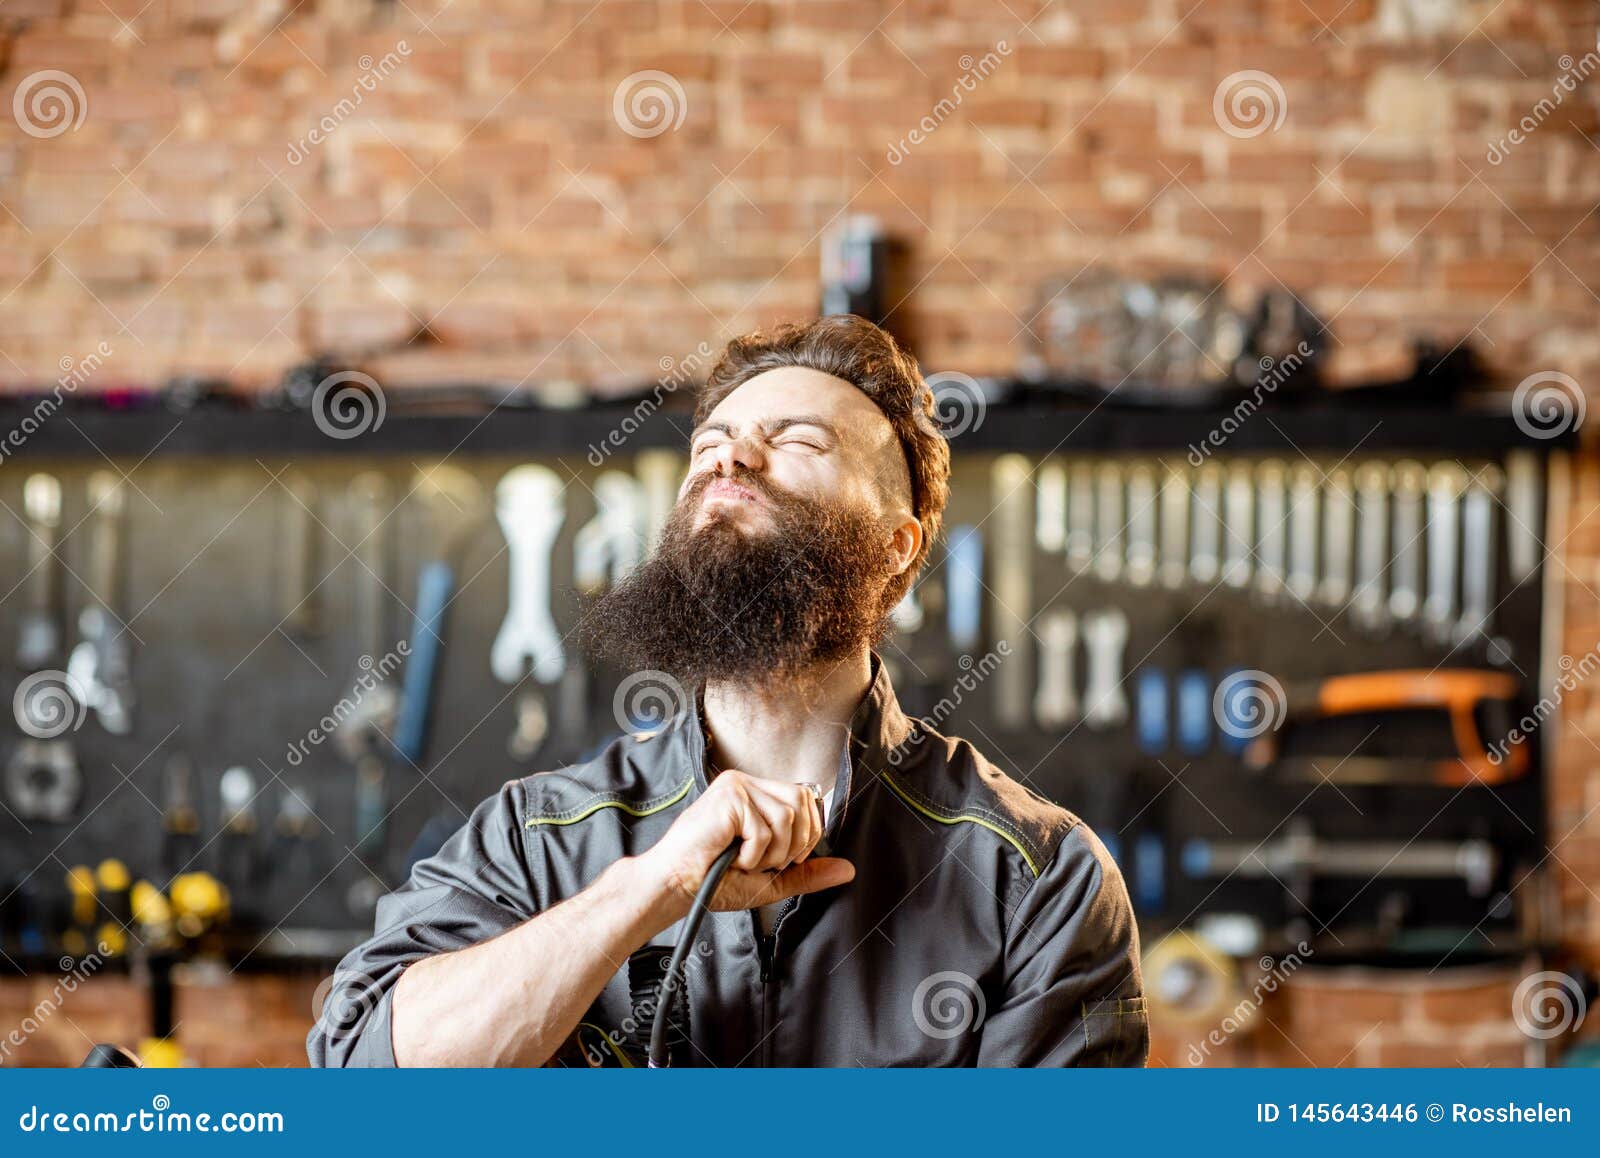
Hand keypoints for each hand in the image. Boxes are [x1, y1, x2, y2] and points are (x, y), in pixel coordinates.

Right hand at [638, 770, 854, 916]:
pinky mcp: (729, 797)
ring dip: (771, 853)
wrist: (677, 886)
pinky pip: (764, 829)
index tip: (785, 858)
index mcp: (757, 794)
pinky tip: (732, 858)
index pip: (806, 799)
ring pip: (788, 817)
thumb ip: (807, 871)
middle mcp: (747, 782)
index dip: (807, 834)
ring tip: (745, 861)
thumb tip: (847, 870)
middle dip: (794, 844)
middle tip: (764, 862)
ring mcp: (737, 786)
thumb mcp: (771, 878)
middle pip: (804, 802)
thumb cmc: (713, 881)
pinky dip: (752, 856)